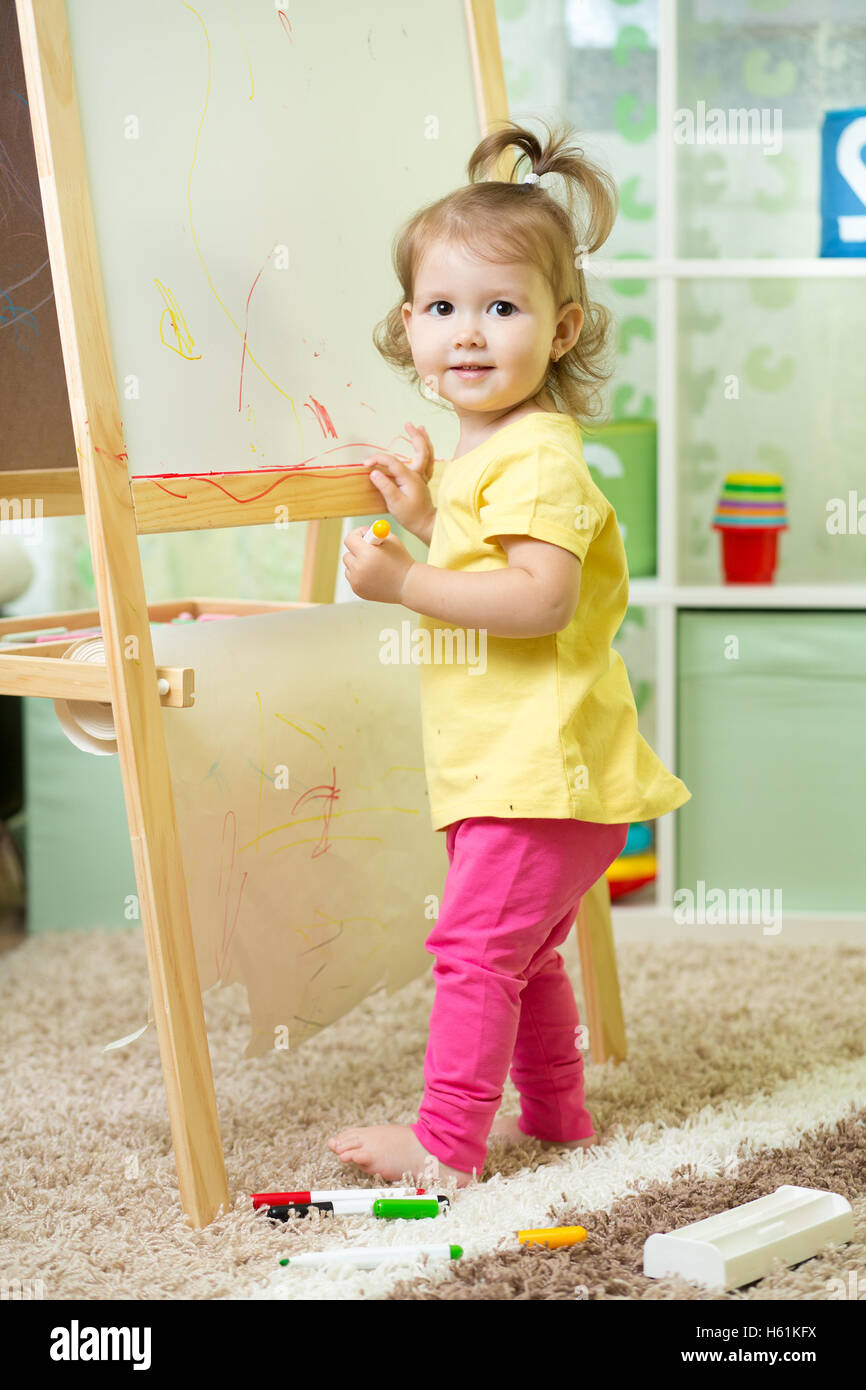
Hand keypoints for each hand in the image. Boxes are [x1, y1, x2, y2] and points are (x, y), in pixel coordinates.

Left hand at [342, 524, 414, 604]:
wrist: (408, 585)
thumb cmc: (402, 562)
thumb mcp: (391, 541)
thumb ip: (375, 533)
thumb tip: (363, 532)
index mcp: (367, 554)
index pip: (350, 539)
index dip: (357, 534)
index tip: (364, 535)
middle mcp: (359, 569)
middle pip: (347, 554)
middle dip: (356, 550)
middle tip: (368, 550)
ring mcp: (357, 581)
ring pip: (349, 567)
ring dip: (357, 563)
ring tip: (374, 565)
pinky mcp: (358, 590)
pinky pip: (353, 578)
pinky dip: (360, 575)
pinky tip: (374, 575)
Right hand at [361, 422, 435, 538]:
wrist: (425, 524)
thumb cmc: (410, 516)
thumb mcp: (394, 503)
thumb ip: (385, 487)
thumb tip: (374, 473)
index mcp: (410, 478)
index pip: (392, 462)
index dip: (378, 459)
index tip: (365, 463)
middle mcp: (418, 474)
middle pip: (420, 450)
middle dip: (414, 436)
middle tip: (408, 424)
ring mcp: (422, 477)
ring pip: (427, 454)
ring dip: (423, 439)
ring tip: (420, 427)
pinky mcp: (423, 481)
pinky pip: (428, 461)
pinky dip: (427, 450)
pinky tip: (424, 444)